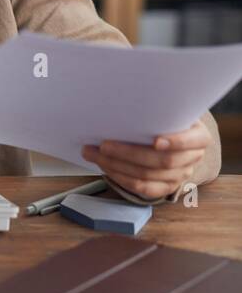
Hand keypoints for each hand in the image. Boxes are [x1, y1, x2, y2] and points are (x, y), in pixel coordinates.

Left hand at [81, 116, 210, 200]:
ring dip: (116, 165)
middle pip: (162, 161)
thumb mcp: (168, 110)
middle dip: (128, 153)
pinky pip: (143, 188)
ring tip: (93, 153)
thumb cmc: (165, 119)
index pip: (194, 141)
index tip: (156, 141)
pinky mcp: (166, 187)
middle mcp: (193, 158)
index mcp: (199, 136)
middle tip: (103, 144)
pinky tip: (105, 166)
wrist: (171, 136)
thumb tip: (121, 104)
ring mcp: (180, 175)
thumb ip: (157, 110)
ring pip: (147, 175)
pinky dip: (120, 178)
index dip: (177, 142)